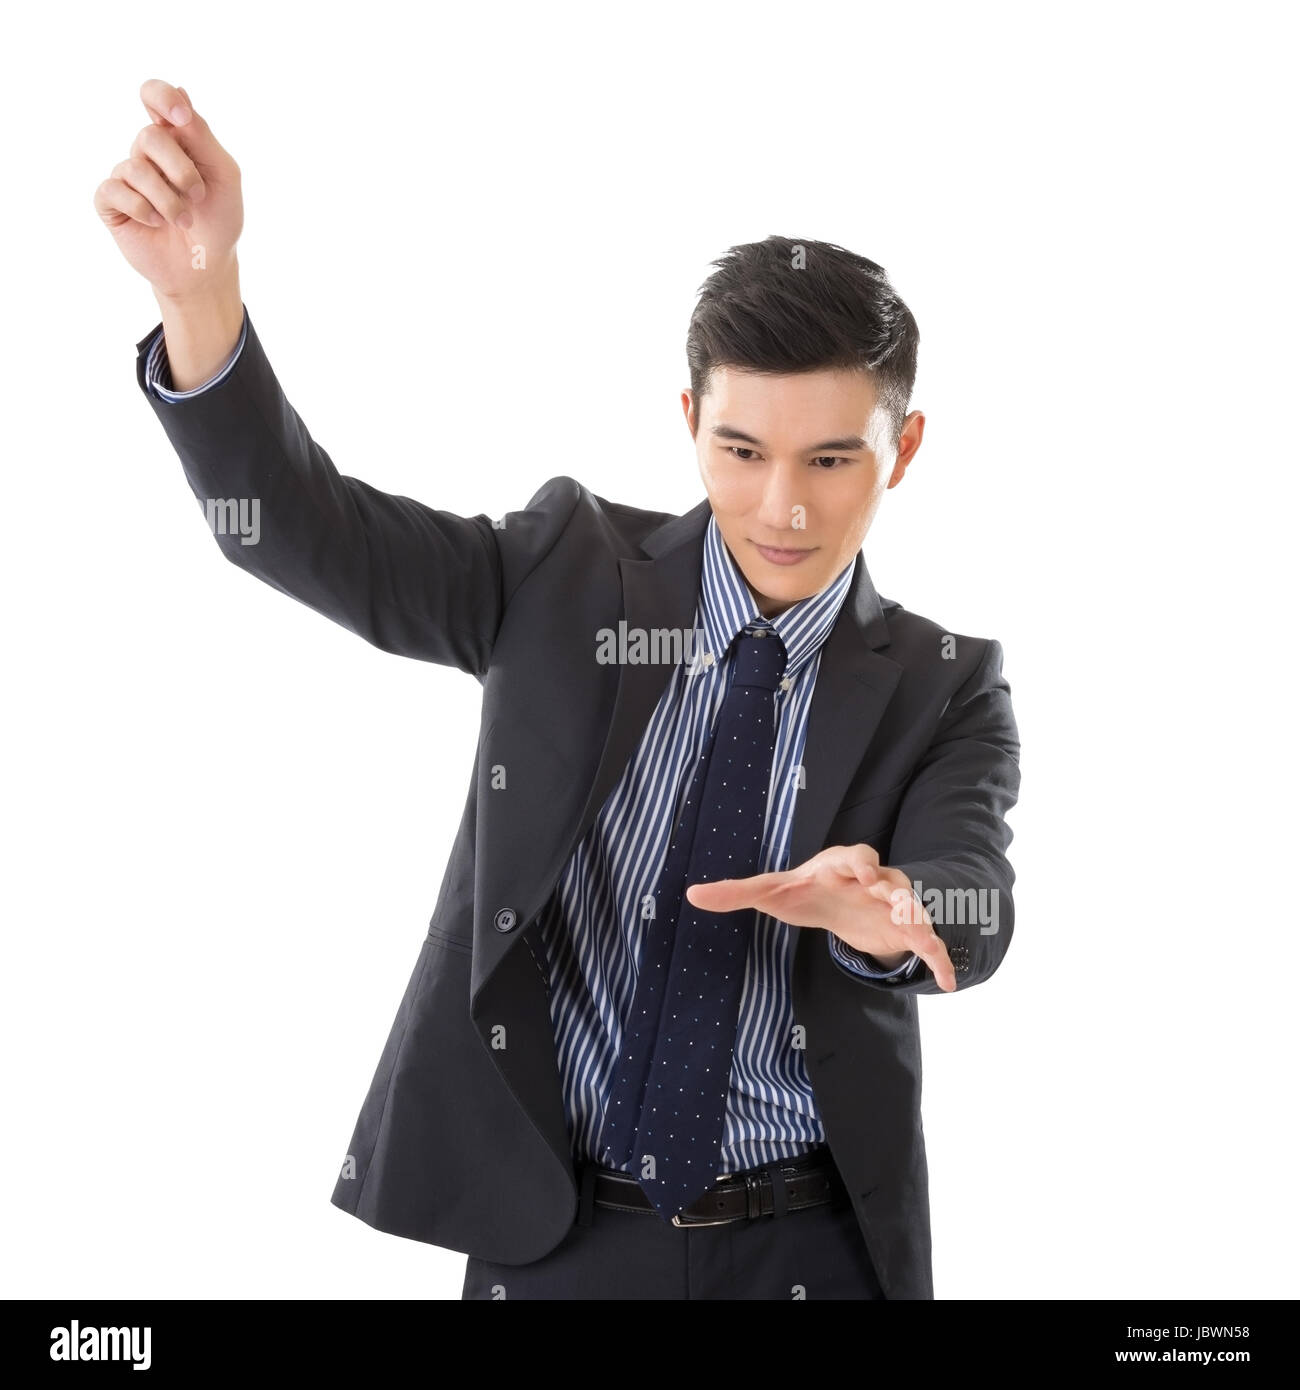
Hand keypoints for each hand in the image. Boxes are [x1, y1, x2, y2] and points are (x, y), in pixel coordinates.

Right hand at [94, 79, 242, 301]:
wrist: (206, 267)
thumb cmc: (219, 220)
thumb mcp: (223, 176)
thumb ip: (202, 136)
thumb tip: (180, 91)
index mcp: (176, 139)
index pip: (154, 96)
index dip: (161, 97)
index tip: (181, 118)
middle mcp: (147, 153)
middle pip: (150, 137)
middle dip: (180, 170)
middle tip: (199, 195)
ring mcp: (127, 177)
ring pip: (136, 169)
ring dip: (168, 200)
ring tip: (184, 221)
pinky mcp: (111, 202)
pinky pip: (115, 191)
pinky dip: (143, 209)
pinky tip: (157, 223)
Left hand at [685, 843, 956, 991]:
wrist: (843, 901)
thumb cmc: (807, 891)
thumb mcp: (773, 892)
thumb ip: (736, 892)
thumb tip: (690, 895)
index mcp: (842, 866)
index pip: (853, 857)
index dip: (855, 862)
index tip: (855, 868)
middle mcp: (874, 881)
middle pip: (887, 878)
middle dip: (887, 883)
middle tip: (883, 889)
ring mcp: (893, 905)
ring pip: (911, 908)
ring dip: (915, 918)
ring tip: (919, 933)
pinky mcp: (905, 931)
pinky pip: (926, 944)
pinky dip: (937, 961)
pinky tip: (947, 985)